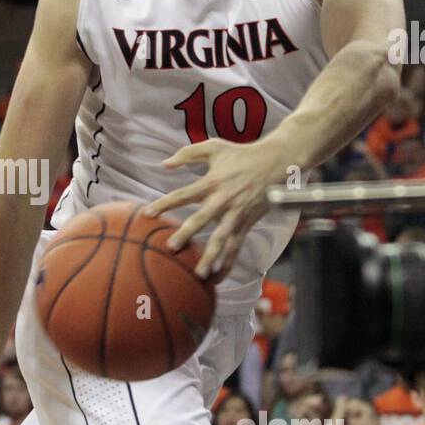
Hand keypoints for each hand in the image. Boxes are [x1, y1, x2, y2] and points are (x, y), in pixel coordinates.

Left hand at [143, 135, 292, 279]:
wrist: (276, 163)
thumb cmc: (241, 154)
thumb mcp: (214, 147)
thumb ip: (187, 154)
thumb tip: (164, 164)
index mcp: (212, 182)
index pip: (183, 194)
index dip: (165, 204)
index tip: (147, 214)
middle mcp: (223, 200)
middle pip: (202, 219)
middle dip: (186, 234)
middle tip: (171, 247)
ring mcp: (236, 214)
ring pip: (222, 239)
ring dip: (211, 257)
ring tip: (199, 273)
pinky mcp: (247, 223)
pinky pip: (236, 246)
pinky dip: (228, 263)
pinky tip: (217, 277)